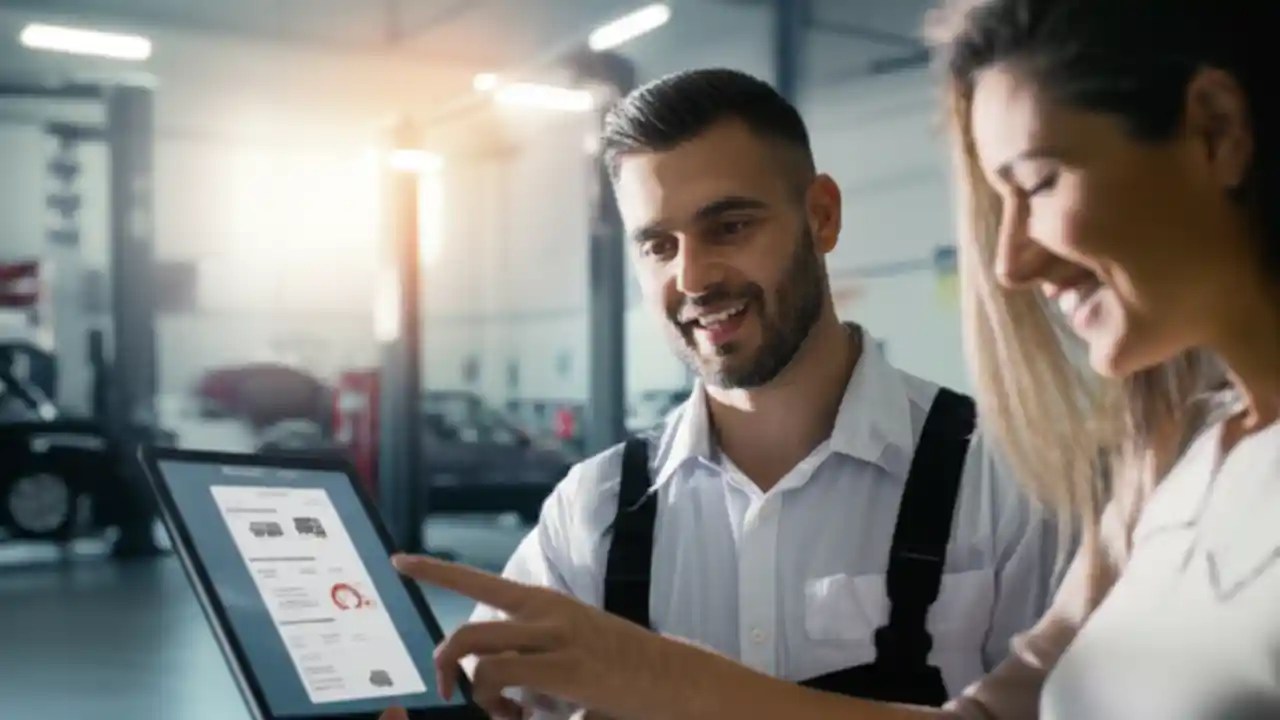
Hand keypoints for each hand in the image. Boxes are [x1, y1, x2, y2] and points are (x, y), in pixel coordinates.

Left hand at [391, 554, 677, 719]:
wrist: (674, 678)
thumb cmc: (624, 668)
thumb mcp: (574, 645)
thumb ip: (532, 653)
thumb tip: (496, 683)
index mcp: (545, 602)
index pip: (480, 580)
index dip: (435, 570)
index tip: (399, 560)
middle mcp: (545, 612)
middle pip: (468, 629)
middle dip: (445, 664)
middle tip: (449, 692)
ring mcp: (555, 638)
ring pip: (482, 658)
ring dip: (479, 695)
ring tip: (504, 714)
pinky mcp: (565, 668)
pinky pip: (505, 680)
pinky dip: (500, 705)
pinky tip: (525, 717)